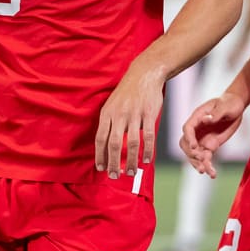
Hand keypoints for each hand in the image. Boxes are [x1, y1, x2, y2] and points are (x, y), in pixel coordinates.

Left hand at [94, 57, 165, 178]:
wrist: (144, 73)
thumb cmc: (127, 92)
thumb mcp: (112, 104)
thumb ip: (109, 122)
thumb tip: (105, 146)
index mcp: (107, 112)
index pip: (100, 138)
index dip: (100, 155)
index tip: (101, 168)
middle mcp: (119, 114)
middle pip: (114, 144)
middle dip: (113, 163)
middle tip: (114, 176)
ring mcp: (134, 114)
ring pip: (131, 143)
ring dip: (130, 161)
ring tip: (130, 172)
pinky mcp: (149, 113)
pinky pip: (148, 136)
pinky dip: (147, 151)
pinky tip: (147, 160)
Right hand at [179, 93, 245, 178]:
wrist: (236, 107)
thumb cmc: (229, 103)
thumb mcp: (225, 106)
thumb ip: (216, 113)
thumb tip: (206, 119)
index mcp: (198, 117)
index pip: (188, 128)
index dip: (189, 138)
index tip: (194, 146)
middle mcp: (197, 129)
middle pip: (186, 143)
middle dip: (192, 153)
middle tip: (203, 159)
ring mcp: (202, 139)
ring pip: (194, 154)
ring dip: (198, 163)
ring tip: (207, 171)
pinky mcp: (210, 146)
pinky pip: (205, 158)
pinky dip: (207, 166)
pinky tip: (212, 174)